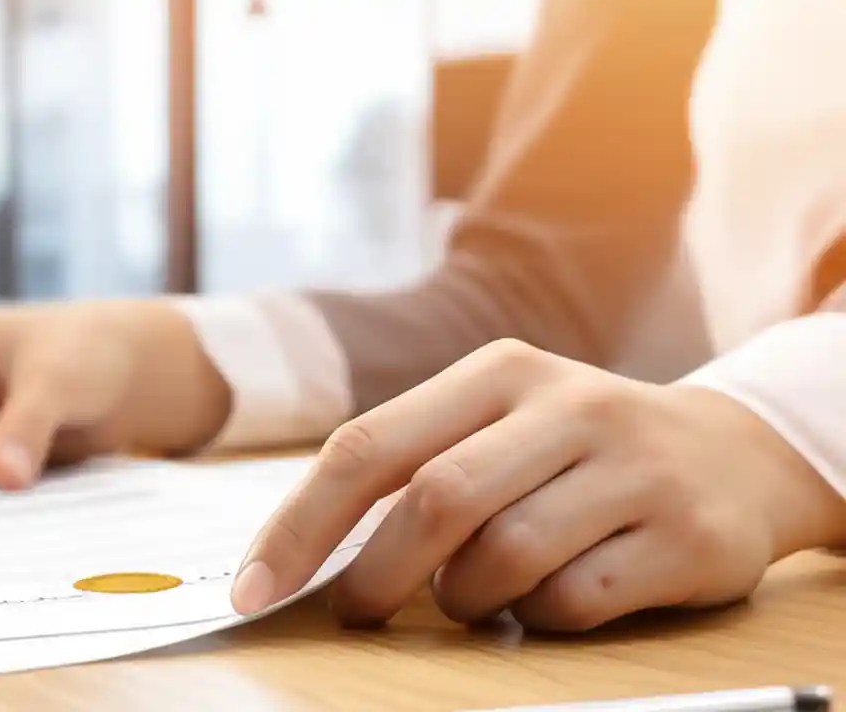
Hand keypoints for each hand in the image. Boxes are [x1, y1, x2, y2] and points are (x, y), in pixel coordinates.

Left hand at [231, 339, 845, 630]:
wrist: (734, 452)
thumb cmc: (578, 447)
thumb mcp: (499, 423)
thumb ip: (414, 467)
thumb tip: (304, 552)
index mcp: (498, 371)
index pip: (368, 446)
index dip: (300, 524)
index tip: (253, 587)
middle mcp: (567, 405)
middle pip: (435, 500)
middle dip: (375, 575)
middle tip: (355, 612)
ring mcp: (632, 467)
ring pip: (504, 556)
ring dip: (464, 598)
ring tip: (472, 596)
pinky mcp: (684, 534)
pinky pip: (573, 600)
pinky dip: (538, 617)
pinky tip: (548, 597)